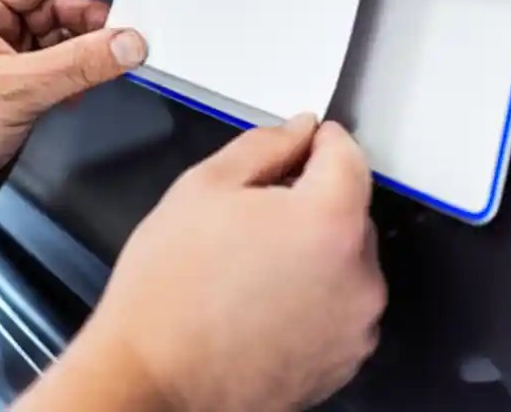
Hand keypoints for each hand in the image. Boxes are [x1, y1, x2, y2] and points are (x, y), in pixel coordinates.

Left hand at [0, 0, 146, 208]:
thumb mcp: (19, 88)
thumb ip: (79, 63)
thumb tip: (125, 43)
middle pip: (52, 6)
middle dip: (90, 17)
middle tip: (126, 28)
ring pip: (56, 40)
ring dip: (85, 49)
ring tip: (112, 58)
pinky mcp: (10, 90)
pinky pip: (54, 69)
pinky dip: (75, 75)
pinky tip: (86, 86)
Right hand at [71, 117, 386, 410]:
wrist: (151, 379)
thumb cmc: (168, 291)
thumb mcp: (204, 186)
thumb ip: (264, 145)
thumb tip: (299, 132)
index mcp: (330, 221)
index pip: (349, 155)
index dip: (319, 142)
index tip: (299, 145)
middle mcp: (360, 276)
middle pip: (350, 210)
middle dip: (310, 203)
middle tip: (253, 218)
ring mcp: (356, 325)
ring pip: (346, 262)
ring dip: (314, 253)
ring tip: (251, 270)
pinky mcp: (344, 361)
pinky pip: (340, 309)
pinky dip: (314, 299)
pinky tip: (262, 303)